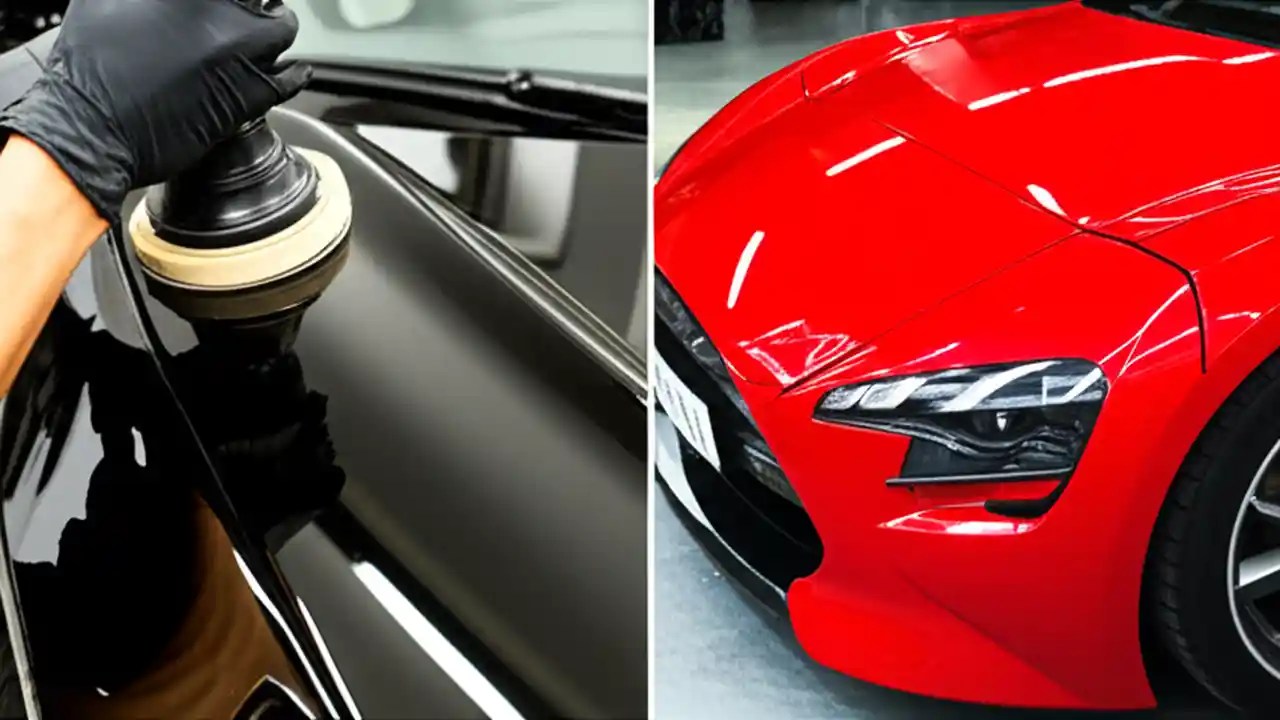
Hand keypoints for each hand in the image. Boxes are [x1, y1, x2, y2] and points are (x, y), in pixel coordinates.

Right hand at [0, 0, 310, 224]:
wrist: (93, 125)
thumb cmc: (89, 66)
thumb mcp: (102, 3)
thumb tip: (160, 4)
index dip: (234, 3)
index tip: (230, 8)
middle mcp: (221, 12)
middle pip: (262, 2)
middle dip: (257, 8)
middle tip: (247, 18)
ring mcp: (240, 51)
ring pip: (280, 29)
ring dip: (273, 32)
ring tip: (263, 40)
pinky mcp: (250, 91)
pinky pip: (291, 78)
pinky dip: (295, 74)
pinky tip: (293, 73)